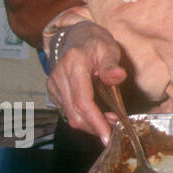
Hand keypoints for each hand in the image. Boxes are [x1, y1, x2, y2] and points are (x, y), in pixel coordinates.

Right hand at [45, 21, 126, 144]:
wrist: (75, 36)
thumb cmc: (95, 42)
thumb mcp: (108, 48)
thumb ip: (111, 65)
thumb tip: (118, 76)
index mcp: (74, 65)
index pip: (83, 101)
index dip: (95, 121)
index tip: (107, 136)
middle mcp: (59, 77)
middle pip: (75, 114)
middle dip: (95, 127)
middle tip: (115, 128)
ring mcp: (53, 85)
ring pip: (70, 116)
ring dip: (91, 124)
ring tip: (111, 120)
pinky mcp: (53, 92)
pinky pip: (68, 111)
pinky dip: (84, 117)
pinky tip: (99, 114)